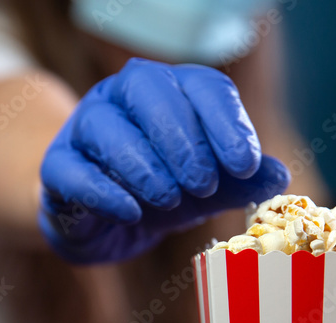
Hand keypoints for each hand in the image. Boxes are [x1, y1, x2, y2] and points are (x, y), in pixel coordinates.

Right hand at [39, 58, 290, 263]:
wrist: (100, 224)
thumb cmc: (157, 194)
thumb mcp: (205, 190)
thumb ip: (239, 182)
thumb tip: (279, 177)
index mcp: (168, 91)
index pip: (201, 85)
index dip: (225, 122)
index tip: (245, 164)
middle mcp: (121, 98)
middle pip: (149, 90)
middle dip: (182, 139)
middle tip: (203, 183)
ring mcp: (82, 128)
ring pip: (105, 127)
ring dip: (144, 165)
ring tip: (169, 200)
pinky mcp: (56, 168)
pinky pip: (73, 171)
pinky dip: (104, 192)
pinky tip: (131, 213)